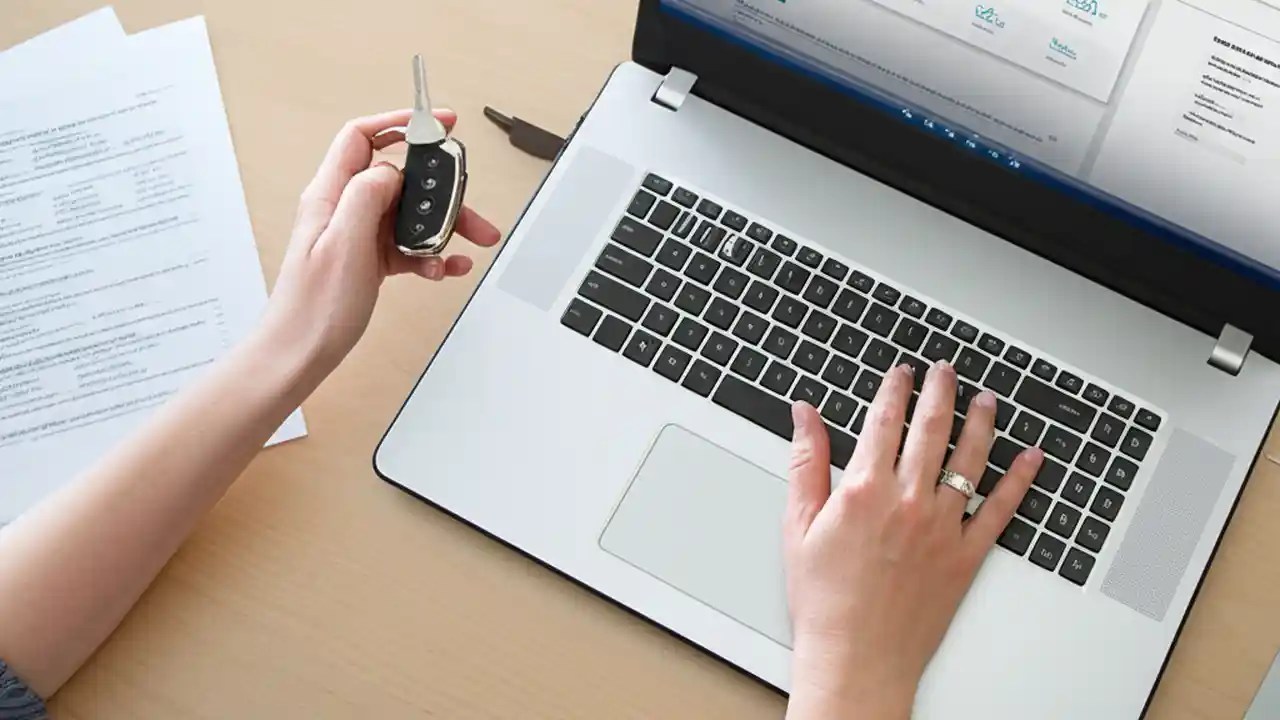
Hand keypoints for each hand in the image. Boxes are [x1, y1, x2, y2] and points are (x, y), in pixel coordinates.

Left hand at [260, 109, 501, 370]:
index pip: (363, 137)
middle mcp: (345, 209)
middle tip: (468, 201)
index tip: (438, 123)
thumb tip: (392, 168)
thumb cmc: (312, 307)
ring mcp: (359, 234)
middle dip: (439, 188)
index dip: (399, 123)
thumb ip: (367, 195)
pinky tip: (446, 267)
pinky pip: (410, 245)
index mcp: (330, 195)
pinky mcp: (371, 259)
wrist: (301, 352)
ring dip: (445, 226)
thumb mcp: (343, 243)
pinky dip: (433, 254)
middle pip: (400, 178)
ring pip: (411, 214)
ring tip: (472, 241)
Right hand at [783, 361, 1043, 718]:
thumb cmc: (823, 599)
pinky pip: (1001, 510)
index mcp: (864, 490)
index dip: (895, 389)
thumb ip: (806, 462)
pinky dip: (1020, 480)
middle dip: (940, 391)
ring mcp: (942, 527)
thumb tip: (805, 415)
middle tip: (946, 369)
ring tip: (985, 398)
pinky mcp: (966, 556)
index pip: (884, 421)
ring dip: (980, 422)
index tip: (902, 372)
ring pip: (969, 459)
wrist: (856, 656)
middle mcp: (908, 501)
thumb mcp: (798, 524)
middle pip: (931, 429)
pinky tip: (1030, 458)